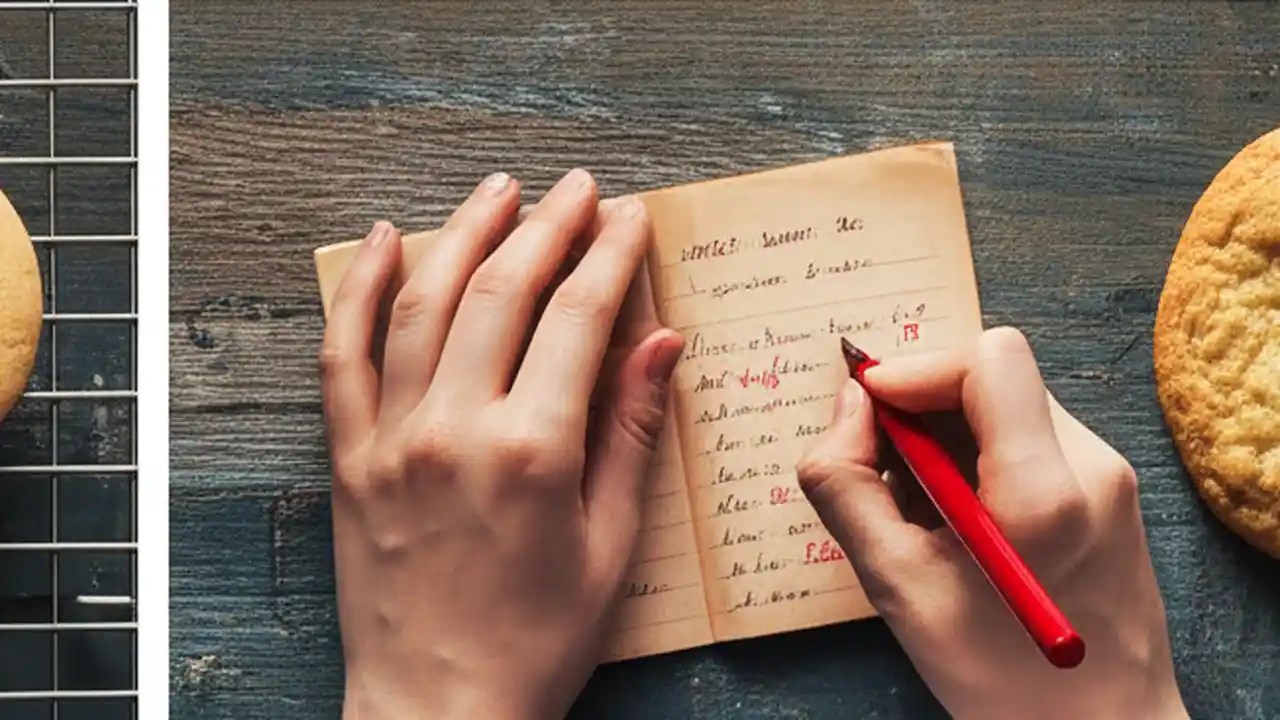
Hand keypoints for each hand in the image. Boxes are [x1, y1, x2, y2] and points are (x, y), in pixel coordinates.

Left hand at [319, 169, 683, 719]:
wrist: (437, 710)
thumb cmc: (535, 643)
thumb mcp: (608, 544)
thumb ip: (628, 432)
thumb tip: (660, 342)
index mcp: (531, 452)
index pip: (578, 318)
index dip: (609, 255)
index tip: (628, 217)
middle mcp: (455, 429)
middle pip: (502, 290)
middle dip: (548, 226)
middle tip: (579, 188)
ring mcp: (392, 438)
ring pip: (424, 301)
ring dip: (463, 232)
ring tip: (500, 190)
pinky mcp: (349, 456)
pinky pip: (342, 353)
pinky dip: (359, 289)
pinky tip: (381, 242)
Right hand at [797, 328, 1187, 719]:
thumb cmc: (1002, 679)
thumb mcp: (895, 586)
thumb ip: (847, 485)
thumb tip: (848, 405)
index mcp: (1043, 493)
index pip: (988, 361)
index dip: (915, 369)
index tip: (870, 408)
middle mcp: (1092, 467)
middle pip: (992, 377)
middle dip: (922, 406)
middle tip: (885, 470)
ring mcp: (1110, 476)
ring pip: (1007, 403)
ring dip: (947, 435)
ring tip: (924, 510)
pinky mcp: (1111, 489)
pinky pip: (1030, 435)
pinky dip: (979, 455)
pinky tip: (962, 520)